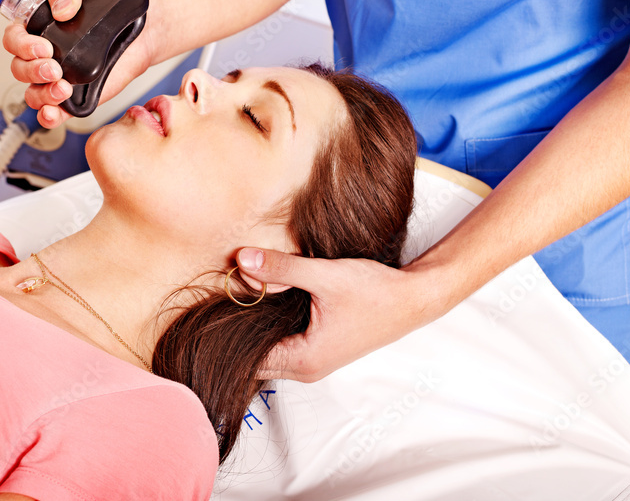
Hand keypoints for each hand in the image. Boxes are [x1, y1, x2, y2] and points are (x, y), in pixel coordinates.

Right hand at [2, 0, 154, 128]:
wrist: (141, 29)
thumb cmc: (111, 8)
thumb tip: (61, 7)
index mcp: (39, 28)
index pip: (14, 38)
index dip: (21, 44)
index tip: (43, 45)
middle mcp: (44, 55)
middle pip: (19, 68)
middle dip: (33, 70)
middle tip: (54, 66)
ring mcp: (58, 78)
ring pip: (32, 93)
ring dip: (42, 93)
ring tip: (63, 87)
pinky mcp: (75, 97)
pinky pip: (54, 112)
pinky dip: (49, 116)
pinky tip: (54, 112)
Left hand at [235, 247, 442, 381]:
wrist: (413, 298)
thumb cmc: (375, 292)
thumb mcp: (324, 275)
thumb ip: (281, 269)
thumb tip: (241, 260)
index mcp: (303, 360)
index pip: (246, 360)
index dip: (228, 334)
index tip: (215, 306)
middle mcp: (305, 368)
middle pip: (253, 359)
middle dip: (238, 329)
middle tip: (227, 294)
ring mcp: (312, 361)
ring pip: (267, 350)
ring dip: (255, 325)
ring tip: (244, 292)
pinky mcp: (317, 349)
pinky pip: (281, 343)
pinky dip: (270, 323)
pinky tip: (266, 297)